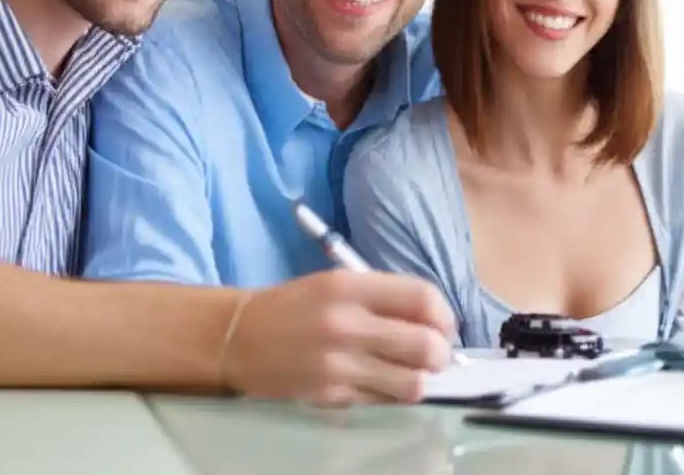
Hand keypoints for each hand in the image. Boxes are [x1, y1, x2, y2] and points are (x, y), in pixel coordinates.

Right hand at [222, 269, 455, 405]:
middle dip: (441, 353)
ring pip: (412, 383)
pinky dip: (393, 393)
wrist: (238, 338)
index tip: (444, 325)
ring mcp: (339, 365)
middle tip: (436, 354)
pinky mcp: (331, 396)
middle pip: (425, 345)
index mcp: (350, 287)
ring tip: (413, 372)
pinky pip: (384, 400)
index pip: (422, 298)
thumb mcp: (338, 284)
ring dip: (422, 379)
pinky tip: (383, 382)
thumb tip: (436, 321)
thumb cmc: (296, 306)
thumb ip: (386, 297)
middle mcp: (346, 325)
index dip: (445, 315)